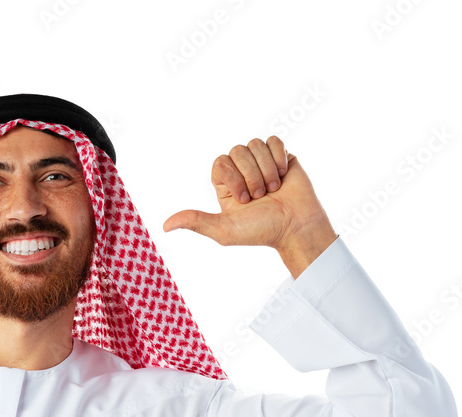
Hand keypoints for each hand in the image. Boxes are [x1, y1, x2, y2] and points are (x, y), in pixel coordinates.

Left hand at [162, 136, 332, 251]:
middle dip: (252, 175)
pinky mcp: (282, 156)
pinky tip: (284, 175)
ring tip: (274, 189)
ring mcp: (262, 163)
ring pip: (255, 145)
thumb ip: (196, 222)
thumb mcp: (224, 230)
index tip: (245, 199)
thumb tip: (165, 226)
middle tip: (262, 196)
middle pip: (237, 151)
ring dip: (266, 170)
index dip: (234, 177)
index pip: (220, 162)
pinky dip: (279, 158)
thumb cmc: (261, 231)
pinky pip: (274, 141)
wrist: (296, 226)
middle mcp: (242, 171)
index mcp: (225, 184)